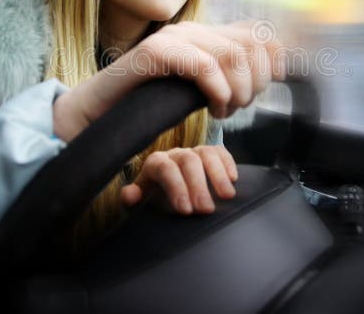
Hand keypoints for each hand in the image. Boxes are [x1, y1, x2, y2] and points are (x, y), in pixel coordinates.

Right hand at [53, 20, 285, 141]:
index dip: (275, 55)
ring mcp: (172, 37)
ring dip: (238, 91)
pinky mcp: (156, 52)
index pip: (255, 30)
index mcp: (203, 34)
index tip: (274, 80)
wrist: (97, 113)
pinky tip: (212, 109)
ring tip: (224, 110)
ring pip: (232, 56)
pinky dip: (218, 92)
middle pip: (251, 44)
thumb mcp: (196, 90)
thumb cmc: (146, 105)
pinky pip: (204, 66)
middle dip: (257, 81)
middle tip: (239, 106)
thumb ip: (226, 77)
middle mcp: (190, 29)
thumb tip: (274, 69)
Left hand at [120, 145, 237, 213]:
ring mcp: (193, 152)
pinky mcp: (210, 154)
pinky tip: (234, 179)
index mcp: (155, 164)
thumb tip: (129, 196)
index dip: (176, 188)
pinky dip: (228, 163)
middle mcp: (175, 154)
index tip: (186, 211)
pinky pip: (220, 151)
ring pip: (206, 153)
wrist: (164, 193)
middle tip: (207, 209)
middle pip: (188, 161)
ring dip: (218, 174)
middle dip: (198, 186)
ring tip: (227, 196)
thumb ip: (133, 198)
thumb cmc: (154, 199)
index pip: (165, 169)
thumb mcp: (141, 201)